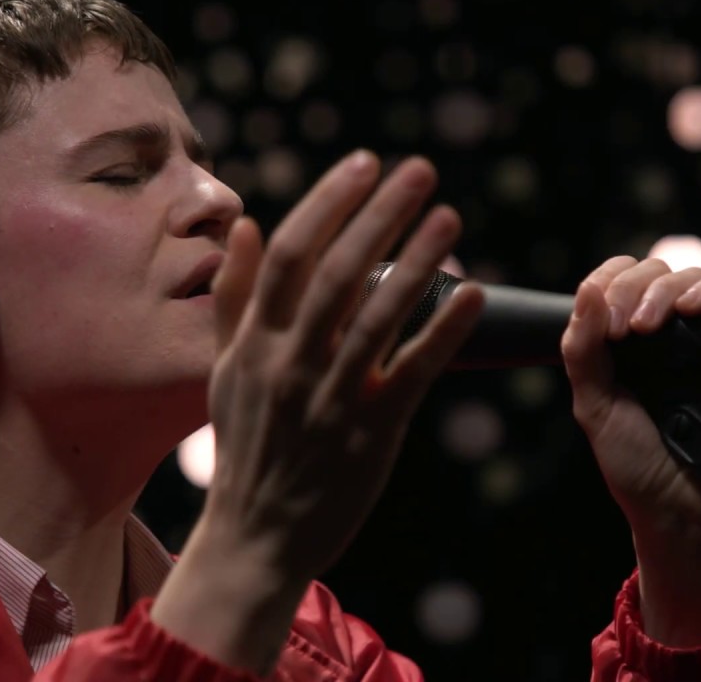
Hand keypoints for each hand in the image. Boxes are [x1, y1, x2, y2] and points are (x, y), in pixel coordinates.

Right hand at [152, 150, 483, 671]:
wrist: (256, 538)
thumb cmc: (246, 448)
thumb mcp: (226, 373)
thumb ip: (235, 299)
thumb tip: (247, 226)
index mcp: (254, 342)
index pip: (291, 254)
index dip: (330, 202)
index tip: (365, 162)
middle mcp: (289, 363)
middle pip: (337, 272)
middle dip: (380, 214)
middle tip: (420, 170)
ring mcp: (331, 399)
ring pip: (378, 316)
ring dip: (417, 261)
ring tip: (450, 216)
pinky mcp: (371, 433)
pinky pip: (412, 373)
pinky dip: (442, 331)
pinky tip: (475, 296)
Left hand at [561, 256, 700, 645]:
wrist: (684, 511)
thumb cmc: (636, 464)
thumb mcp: (594, 405)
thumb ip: (583, 350)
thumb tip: (588, 290)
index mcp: (620, 346)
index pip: (613, 285)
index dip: (608, 282)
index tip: (603, 316)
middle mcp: (660, 339)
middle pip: (651, 274)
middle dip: (633, 287)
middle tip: (627, 329)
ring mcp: (700, 344)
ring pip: (691, 280)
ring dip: (666, 290)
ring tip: (650, 326)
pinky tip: (690, 310)